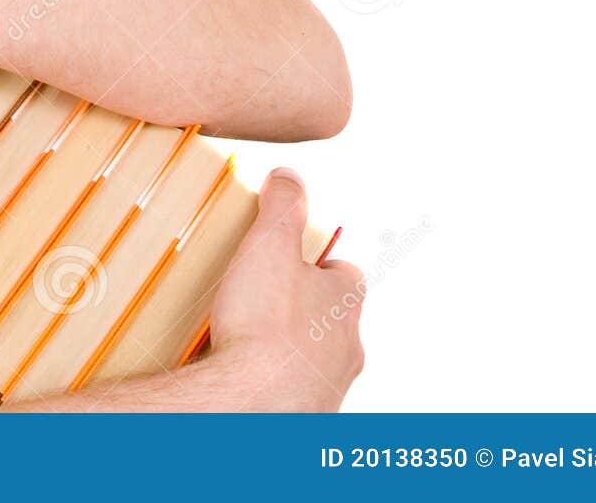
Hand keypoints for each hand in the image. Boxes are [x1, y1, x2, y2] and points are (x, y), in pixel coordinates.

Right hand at [207, 168, 365, 410]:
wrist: (252, 406)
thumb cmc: (265, 325)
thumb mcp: (270, 244)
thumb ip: (283, 206)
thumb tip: (290, 176)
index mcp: (347, 302)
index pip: (345, 273)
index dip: (317, 263)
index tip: (290, 261)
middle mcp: (349, 348)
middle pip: (331, 319)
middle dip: (302, 310)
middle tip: (261, 301)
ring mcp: (330, 388)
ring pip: (316, 360)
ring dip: (290, 351)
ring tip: (247, 341)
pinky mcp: (306, 419)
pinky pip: (294, 395)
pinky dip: (276, 385)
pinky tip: (245, 378)